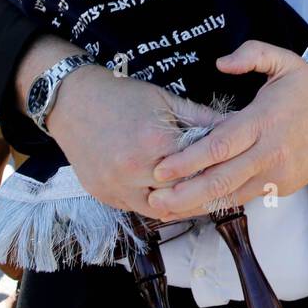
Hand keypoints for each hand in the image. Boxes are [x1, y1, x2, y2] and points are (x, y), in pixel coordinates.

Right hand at [47, 64, 221, 217]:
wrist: (72, 101)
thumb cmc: (121, 96)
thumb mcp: (165, 100)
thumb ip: (201, 117)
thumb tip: (235, 126)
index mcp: (155, 142)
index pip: (199, 166)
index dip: (219, 170)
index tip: (236, 172)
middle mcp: (135, 169)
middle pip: (184, 192)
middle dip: (206, 192)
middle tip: (226, 192)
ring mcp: (117, 186)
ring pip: (163, 209)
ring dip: (184, 206)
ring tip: (202, 200)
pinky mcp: (105, 196)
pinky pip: (139, 210)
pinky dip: (158, 207)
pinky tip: (173, 199)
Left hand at [146, 41, 307, 220]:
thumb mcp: (286, 61)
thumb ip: (252, 54)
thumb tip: (221, 62)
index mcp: (265, 120)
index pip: (221, 145)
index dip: (189, 160)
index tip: (161, 168)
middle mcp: (270, 152)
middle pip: (221, 180)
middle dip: (185, 193)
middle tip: (154, 199)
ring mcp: (277, 174)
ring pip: (231, 196)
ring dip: (197, 206)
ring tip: (165, 209)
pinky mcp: (281, 187)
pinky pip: (244, 198)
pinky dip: (218, 204)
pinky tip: (194, 207)